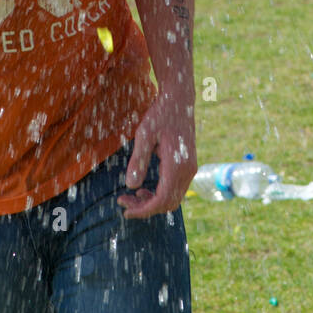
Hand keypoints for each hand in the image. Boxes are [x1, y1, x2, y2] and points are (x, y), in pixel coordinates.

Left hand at [117, 86, 197, 219]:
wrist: (179, 100)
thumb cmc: (160, 114)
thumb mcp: (144, 134)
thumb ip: (138, 160)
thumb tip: (130, 186)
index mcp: (177, 165)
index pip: (162, 200)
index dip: (144, 210)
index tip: (126, 211)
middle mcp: (187, 171)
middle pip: (168, 204)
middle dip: (145, 208)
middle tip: (123, 201)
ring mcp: (190, 170)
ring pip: (172, 198)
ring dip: (152, 202)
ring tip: (130, 196)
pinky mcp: (187, 167)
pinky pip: (175, 190)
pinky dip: (159, 194)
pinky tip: (143, 189)